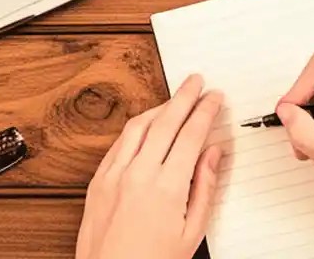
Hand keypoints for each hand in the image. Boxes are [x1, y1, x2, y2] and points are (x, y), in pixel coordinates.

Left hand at [76, 75, 223, 258]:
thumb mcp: (191, 232)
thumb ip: (204, 188)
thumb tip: (213, 155)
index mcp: (166, 188)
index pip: (191, 135)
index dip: (205, 111)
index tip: (215, 98)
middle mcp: (138, 175)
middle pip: (166, 121)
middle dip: (184, 96)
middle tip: (196, 81)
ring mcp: (114, 176)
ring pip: (138, 127)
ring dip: (159, 108)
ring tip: (174, 99)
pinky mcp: (98, 182)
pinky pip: (118, 144)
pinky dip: (136, 128)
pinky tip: (146, 126)